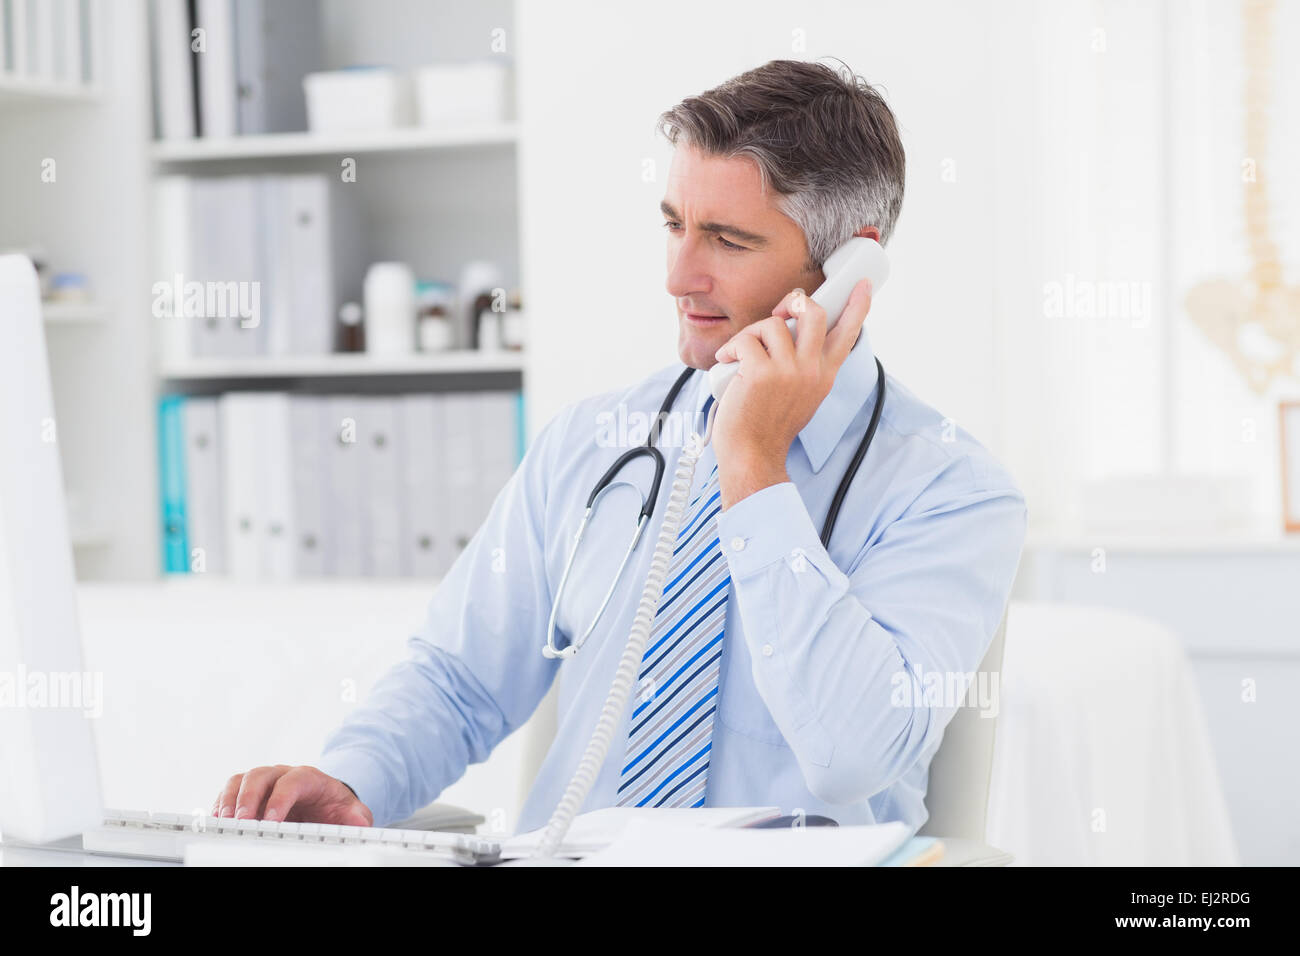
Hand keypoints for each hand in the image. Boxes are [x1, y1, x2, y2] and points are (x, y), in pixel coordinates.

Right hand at [213, 764, 372, 824]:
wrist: (325, 803)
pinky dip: (222, 804)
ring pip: (241, 779)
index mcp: (309, 778)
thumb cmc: (334, 807)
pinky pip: (230, 792)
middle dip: (249, 797)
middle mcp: (283, 775)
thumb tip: (361, 822)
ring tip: (225, 821)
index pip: (293, 781)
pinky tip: (219, 820)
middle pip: (261, 775)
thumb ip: (356, 816)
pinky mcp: (249, 793)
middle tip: (242, 822)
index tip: (271, 820)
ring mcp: (264, 783)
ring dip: (230, 799)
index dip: (280, 798)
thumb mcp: (350, 812)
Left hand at [710, 278, 873, 508]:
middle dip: (793, 301)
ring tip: (740, 354)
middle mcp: (812, 371)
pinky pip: (745, 341)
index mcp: (824, 375)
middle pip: (813, 313)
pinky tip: (727, 363)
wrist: (752, 455)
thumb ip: (803, 365)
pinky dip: (731, 349)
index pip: (847, 335)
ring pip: (772, 324)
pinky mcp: (761, 373)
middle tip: (778, 311)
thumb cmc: (768, 425)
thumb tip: (787, 328)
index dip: (857, 307)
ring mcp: (788, 372)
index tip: (863, 285)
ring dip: (750, 334)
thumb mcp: (800, 395)